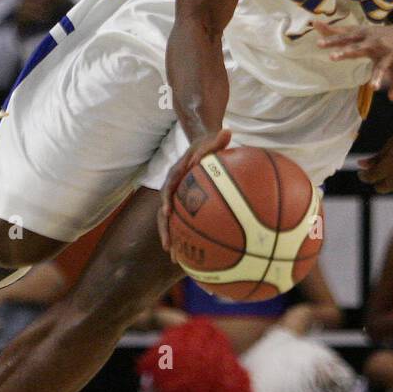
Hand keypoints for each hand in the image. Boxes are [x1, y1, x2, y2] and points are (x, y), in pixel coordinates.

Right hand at [157, 128, 231, 255]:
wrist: (200, 144)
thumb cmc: (209, 143)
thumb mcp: (214, 139)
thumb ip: (219, 138)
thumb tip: (228, 131)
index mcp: (177, 174)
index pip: (168, 188)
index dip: (166, 201)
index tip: (166, 213)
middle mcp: (173, 188)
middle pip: (164, 213)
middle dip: (165, 231)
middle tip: (169, 248)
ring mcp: (177, 198)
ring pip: (170, 222)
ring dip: (172, 239)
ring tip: (176, 260)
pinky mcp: (184, 205)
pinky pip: (183, 223)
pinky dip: (186, 237)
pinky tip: (195, 254)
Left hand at [313, 20, 392, 100]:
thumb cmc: (382, 35)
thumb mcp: (362, 31)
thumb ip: (338, 31)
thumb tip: (315, 23)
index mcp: (365, 36)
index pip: (346, 37)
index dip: (333, 40)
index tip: (318, 44)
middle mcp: (376, 44)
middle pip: (359, 49)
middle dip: (347, 52)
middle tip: (333, 57)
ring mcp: (389, 55)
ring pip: (382, 67)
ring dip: (378, 76)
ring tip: (373, 87)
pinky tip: (392, 98)